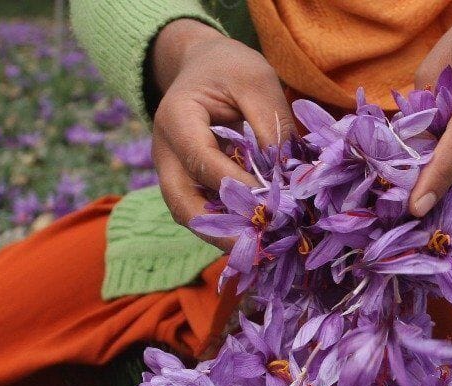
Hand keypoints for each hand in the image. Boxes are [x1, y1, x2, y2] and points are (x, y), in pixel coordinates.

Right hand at [151, 20, 295, 246]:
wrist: (204, 67)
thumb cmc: (230, 70)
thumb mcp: (255, 80)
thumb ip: (270, 122)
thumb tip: (286, 173)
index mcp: (176, 119)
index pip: (202, 162)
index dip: (236, 187)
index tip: (272, 205)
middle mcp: (165, 153)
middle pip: (182, 204)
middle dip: (219, 231)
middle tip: (257, 250)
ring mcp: (172, 173)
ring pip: (190, 216)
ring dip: (223, 236)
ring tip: (260, 252)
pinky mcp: (188, 186)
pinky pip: (203, 214)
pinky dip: (227, 229)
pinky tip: (258, 240)